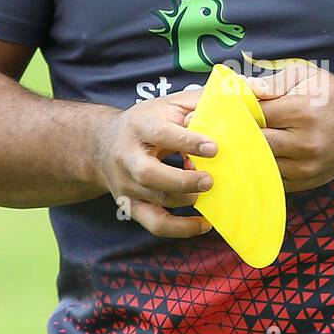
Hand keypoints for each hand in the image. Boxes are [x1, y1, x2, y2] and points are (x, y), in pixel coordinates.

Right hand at [97, 89, 215, 237]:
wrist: (102, 144)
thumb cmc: (148, 121)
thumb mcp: (168, 104)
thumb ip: (198, 103)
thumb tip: (232, 110)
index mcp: (139, 126)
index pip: (161, 133)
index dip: (187, 141)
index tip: (213, 148)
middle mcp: (128, 157)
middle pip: (149, 174)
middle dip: (182, 180)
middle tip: (209, 181)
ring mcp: (128, 184)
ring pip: (155, 199)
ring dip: (186, 199)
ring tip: (210, 193)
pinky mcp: (132, 206)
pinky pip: (155, 224)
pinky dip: (181, 229)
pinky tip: (204, 224)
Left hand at [247, 61, 333, 192]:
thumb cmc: (331, 96)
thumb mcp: (307, 76)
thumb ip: (275, 82)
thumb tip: (244, 89)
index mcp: (304, 112)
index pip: (257, 115)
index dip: (244, 110)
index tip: (238, 107)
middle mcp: (305, 143)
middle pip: (256, 141)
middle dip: (245, 131)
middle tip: (242, 123)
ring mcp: (306, 167)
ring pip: (262, 161)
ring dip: (254, 150)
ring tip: (257, 136)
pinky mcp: (306, 182)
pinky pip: (273, 176)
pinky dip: (266, 166)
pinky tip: (269, 152)